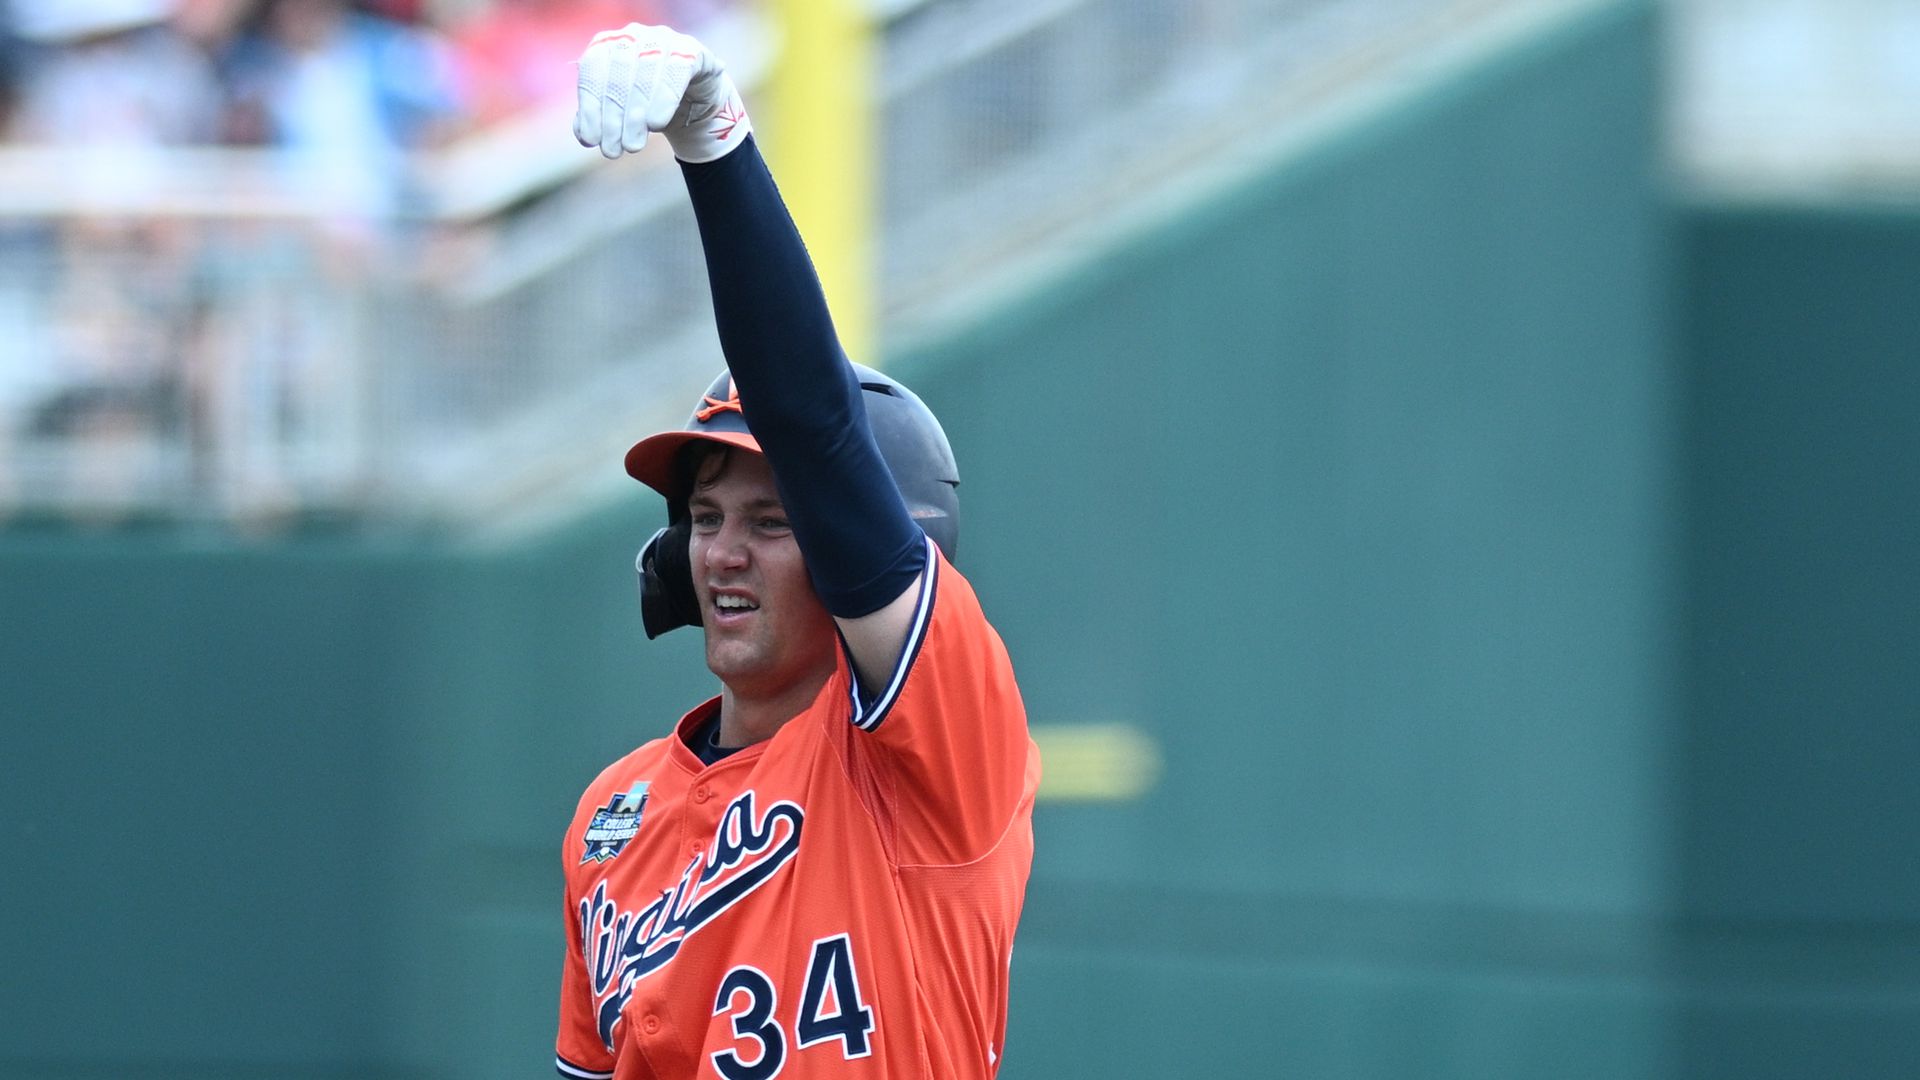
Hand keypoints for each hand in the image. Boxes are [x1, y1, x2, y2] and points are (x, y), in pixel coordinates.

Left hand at [573, 23, 752, 163]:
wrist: (692, 104)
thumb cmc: (648, 106)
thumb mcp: (619, 112)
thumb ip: (598, 116)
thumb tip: (584, 134)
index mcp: (607, 44)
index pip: (592, 68)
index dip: (590, 106)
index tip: (591, 140)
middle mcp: (633, 36)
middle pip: (618, 72)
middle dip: (613, 117)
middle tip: (613, 150)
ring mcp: (663, 39)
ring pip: (646, 72)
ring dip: (636, 114)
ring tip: (632, 146)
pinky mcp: (691, 51)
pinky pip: (677, 70)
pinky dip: (664, 99)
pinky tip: (656, 124)